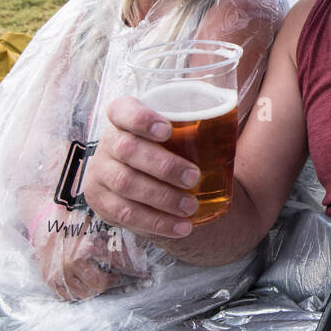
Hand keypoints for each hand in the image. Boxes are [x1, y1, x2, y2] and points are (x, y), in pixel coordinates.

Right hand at [31, 207, 150, 300]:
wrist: (43, 216)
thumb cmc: (73, 216)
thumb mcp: (99, 221)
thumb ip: (117, 236)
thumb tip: (139, 250)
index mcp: (86, 246)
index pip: (117, 263)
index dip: (133, 267)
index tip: (143, 272)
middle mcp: (71, 263)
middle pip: (101, 284)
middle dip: (114, 280)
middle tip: (120, 276)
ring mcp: (59, 272)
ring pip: (85, 292)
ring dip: (97, 288)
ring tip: (105, 279)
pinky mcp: (49, 278)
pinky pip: (68, 295)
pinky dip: (79, 291)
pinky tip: (87, 282)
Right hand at [82, 96, 202, 240]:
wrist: (155, 181)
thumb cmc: (173, 148)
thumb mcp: (179, 129)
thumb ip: (198, 117)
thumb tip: (230, 103)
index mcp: (123, 117)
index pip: (123, 110)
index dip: (141, 118)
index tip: (168, 130)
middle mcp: (107, 142)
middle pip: (128, 149)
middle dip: (164, 165)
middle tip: (194, 177)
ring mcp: (100, 173)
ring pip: (127, 183)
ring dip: (163, 197)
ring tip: (192, 206)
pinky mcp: (101, 201)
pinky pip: (126, 214)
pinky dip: (157, 222)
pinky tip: (182, 227)